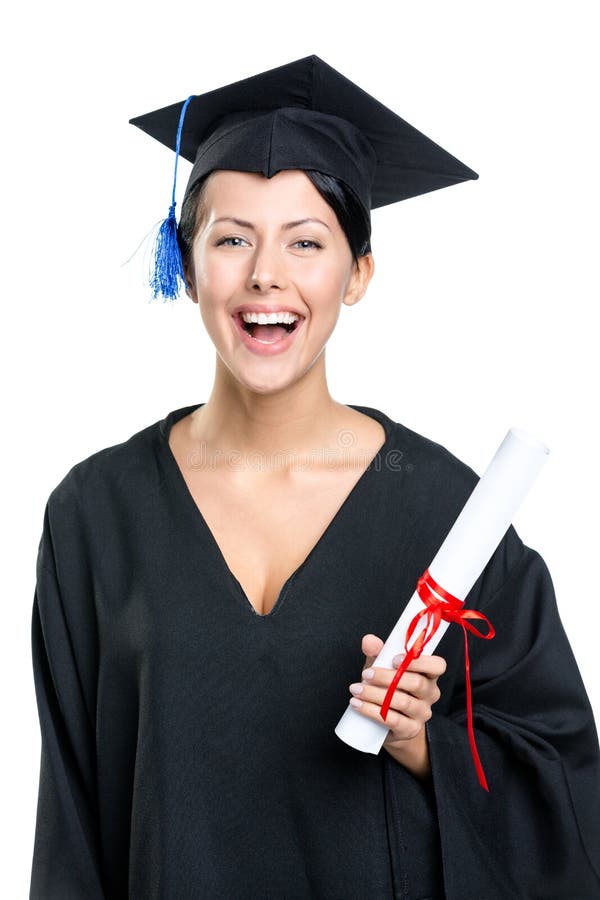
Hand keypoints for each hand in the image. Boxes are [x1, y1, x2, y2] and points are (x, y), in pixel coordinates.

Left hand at [349, 634, 446, 777]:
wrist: (387, 721)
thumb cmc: (388, 687)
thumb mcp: (383, 667)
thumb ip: (378, 652)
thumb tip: (369, 640)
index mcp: (429, 674)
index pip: (438, 665)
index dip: (419, 661)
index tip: (395, 659)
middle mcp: (430, 693)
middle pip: (416, 683)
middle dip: (387, 677)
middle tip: (366, 674)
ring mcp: (422, 713)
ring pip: (402, 702)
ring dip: (375, 694)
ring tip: (356, 689)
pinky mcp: (411, 729)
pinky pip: (393, 720)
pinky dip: (372, 711)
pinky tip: (357, 704)